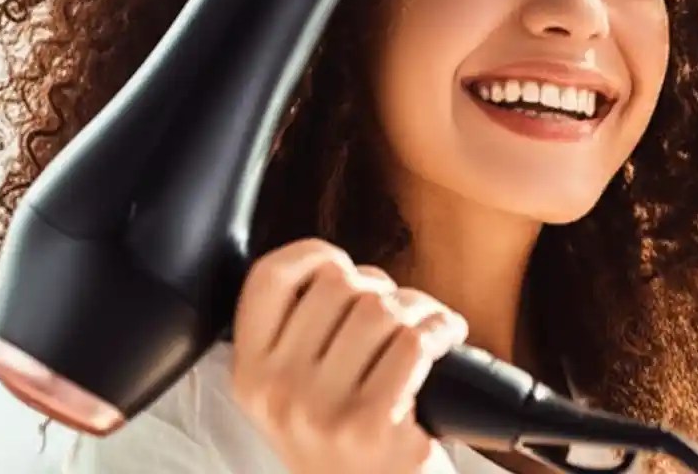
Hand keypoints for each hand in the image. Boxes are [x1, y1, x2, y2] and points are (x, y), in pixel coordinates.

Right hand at [230, 238, 467, 473]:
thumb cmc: (346, 442)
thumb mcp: (294, 393)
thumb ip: (301, 333)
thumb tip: (340, 266)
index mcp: (250, 374)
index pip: (267, 278)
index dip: (311, 254)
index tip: (342, 264)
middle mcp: (277, 392)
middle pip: (338, 285)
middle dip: (382, 287)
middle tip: (399, 312)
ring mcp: (322, 412)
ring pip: (379, 309)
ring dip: (418, 309)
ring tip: (429, 328)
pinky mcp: (371, 426)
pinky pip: (412, 342)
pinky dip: (440, 330)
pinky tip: (446, 341)